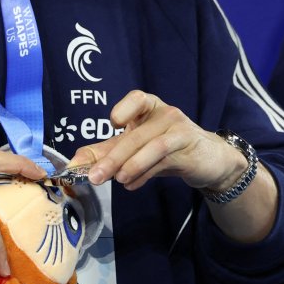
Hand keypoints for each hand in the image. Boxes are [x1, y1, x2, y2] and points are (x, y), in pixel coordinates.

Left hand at [69, 90, 246, 193]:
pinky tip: (131, 185)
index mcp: (149, 107)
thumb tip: (74, 164)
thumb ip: (105, 153)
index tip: (114, 125)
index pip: (136, 98)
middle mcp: (165, 114)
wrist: (209, 161)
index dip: (124, 109)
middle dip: (112, 157)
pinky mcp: (190, 148)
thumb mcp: (134, 148)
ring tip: (117, 181)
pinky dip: (145, 173)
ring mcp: (180, 129)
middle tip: (94, 177)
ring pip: (151, 147)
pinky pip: (164, 160)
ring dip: (130, 165)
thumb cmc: (167, 149)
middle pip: (135, 135)